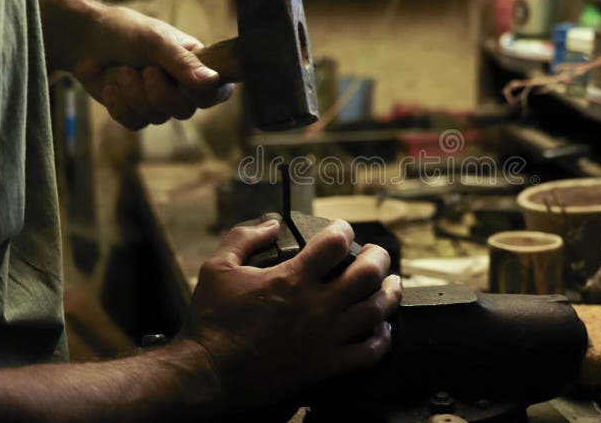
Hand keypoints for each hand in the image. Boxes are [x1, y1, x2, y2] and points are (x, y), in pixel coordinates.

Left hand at [73, 5, 232, 129]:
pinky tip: (111, 87)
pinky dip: (120, 106)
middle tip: (145, 70)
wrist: (84, 38)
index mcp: (196, 65)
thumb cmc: (125, 30)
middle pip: (185, 111)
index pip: (218, 92)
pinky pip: (136, 123)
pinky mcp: (135, 111)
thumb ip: (182, 62)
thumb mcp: (155, 40)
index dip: (205, 95)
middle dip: (159, 93)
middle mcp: (181, 86)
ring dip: (135, 95)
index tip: (186, 84)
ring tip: (123, 71)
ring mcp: (158, 100)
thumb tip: (213, 82)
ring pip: (158, 118)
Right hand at [181, 219, 401, 409]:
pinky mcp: (325, 365)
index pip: (335, 243)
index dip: (344, 230)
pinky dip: (382, 340)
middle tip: (378, 254)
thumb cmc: (211, 321)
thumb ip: (244, 238)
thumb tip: (271, 225)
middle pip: (367, 274)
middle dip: (379, 258)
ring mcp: (324, 337)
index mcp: (292, 279)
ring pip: (375, 311)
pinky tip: (383, 330)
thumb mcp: (217, 268)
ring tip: (392, 284)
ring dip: (389, 294)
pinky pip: (367, 353)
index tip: (342, 230)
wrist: (208, 374)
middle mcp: (316, 306)